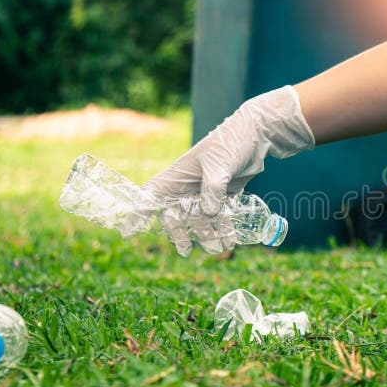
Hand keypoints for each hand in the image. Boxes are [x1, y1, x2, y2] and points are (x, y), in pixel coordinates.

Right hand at [143, 86, 314, 255]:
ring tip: (219, 247)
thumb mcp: (219, 163)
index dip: (139, 214)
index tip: (129, 233)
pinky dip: (224, 229)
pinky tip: (232, 239)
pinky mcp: (224, 196)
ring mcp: (206, 192)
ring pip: (199, 221)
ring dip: (207, 235)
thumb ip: (213, 189)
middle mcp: (188, 186)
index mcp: (178, 175)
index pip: (151, 195)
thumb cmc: (231, 142)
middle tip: (185, 251)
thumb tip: (208, 213)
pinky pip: (219, 218)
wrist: (257, 135)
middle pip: (175, 216)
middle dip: (179, 234)